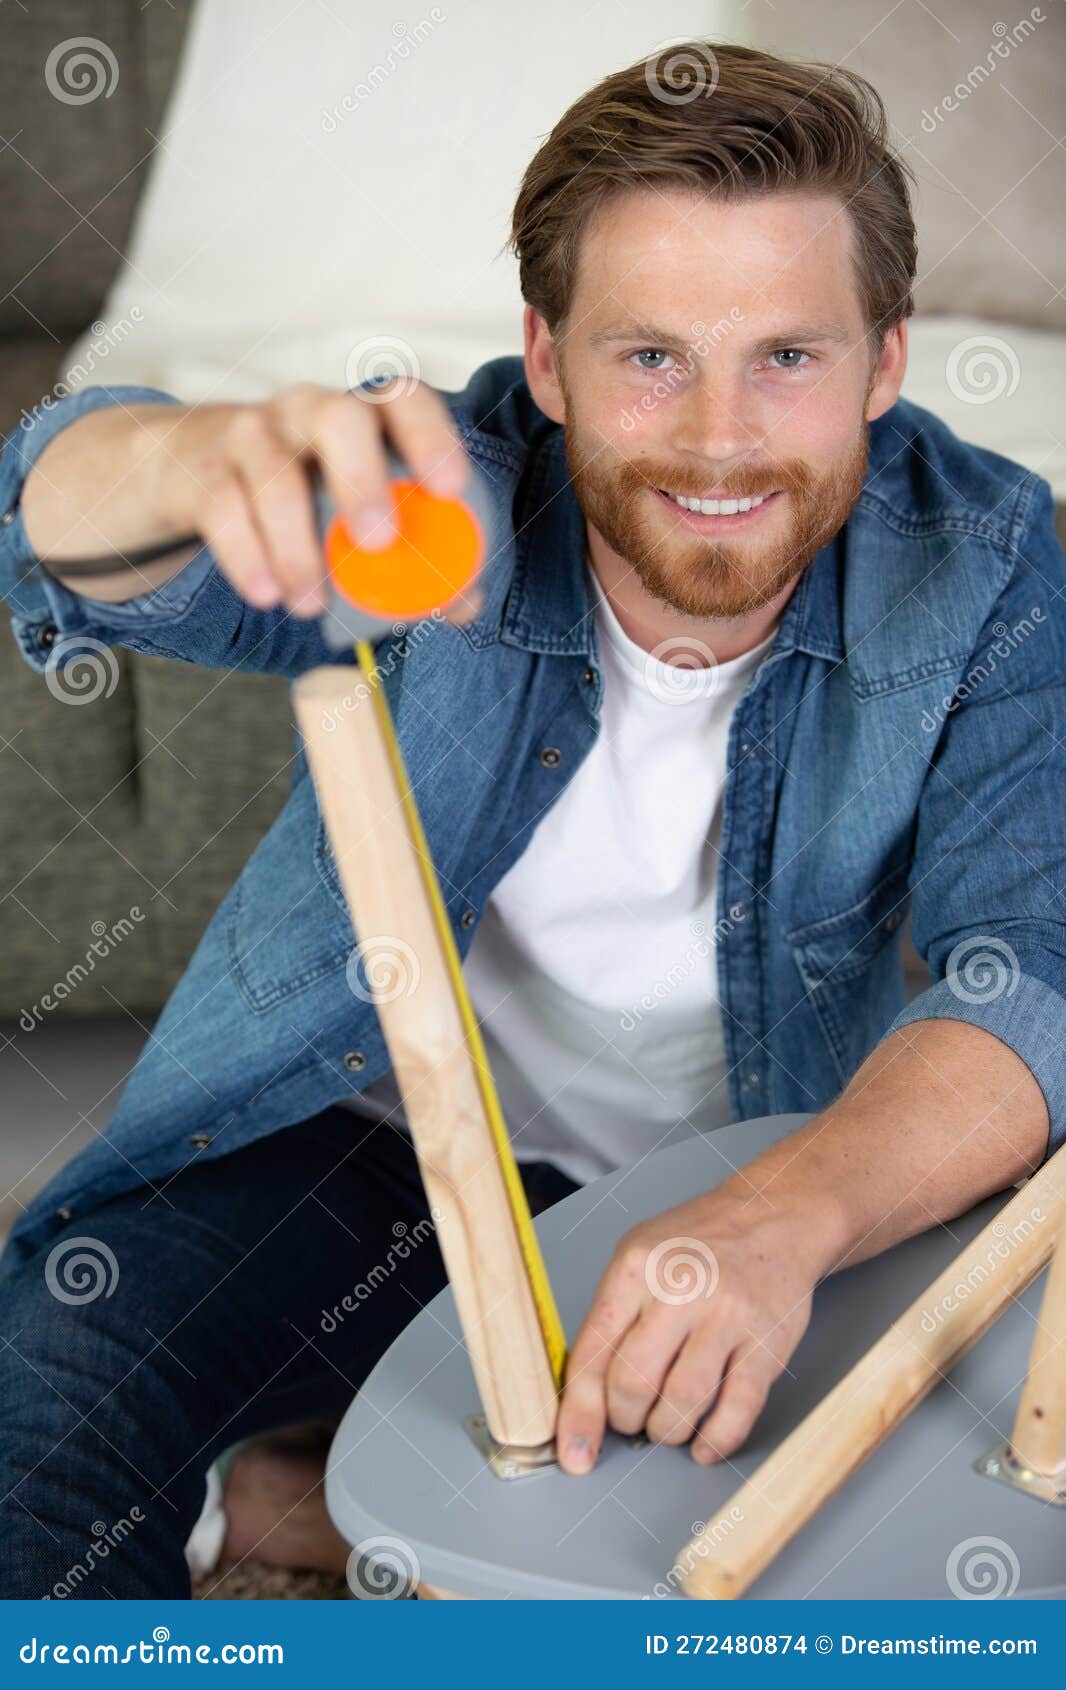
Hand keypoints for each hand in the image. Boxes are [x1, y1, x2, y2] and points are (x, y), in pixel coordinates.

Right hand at [24, 379, 480, 622]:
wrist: (191, 469)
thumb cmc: (303, 493)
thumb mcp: (353, 511)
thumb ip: (412, 555)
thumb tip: (462, 605)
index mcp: (362, 418)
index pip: (403, 402)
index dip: (431, 437)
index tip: (449, 489)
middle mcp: (308, 411)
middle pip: (338, 417)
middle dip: (361, 478)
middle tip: (377, 542)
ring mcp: (251, 435)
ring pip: (272, 471)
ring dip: (296, 544)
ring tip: (310, 604)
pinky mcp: (204, 471)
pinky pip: (223, 508)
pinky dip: (247, 557)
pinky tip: (267, 594)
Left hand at [555, 1183, 835, 1472]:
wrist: (773, 1217)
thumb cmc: (698, 1242)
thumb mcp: (639, 1256)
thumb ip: (611, 1318)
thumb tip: (582, 1395)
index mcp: (635, 1268)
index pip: (593, 1352)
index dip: (580, 1411)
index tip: (575, 1452)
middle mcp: (679, 1288)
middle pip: (634, 1384)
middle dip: (626, 1419)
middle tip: (632, 1420)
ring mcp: (727, 1315)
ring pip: (682, 1404)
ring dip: (667, 1431)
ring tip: (667, 1424)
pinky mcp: (767, 1341)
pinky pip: (737, 1411)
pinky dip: (715, 1441)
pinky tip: (704, 1445)